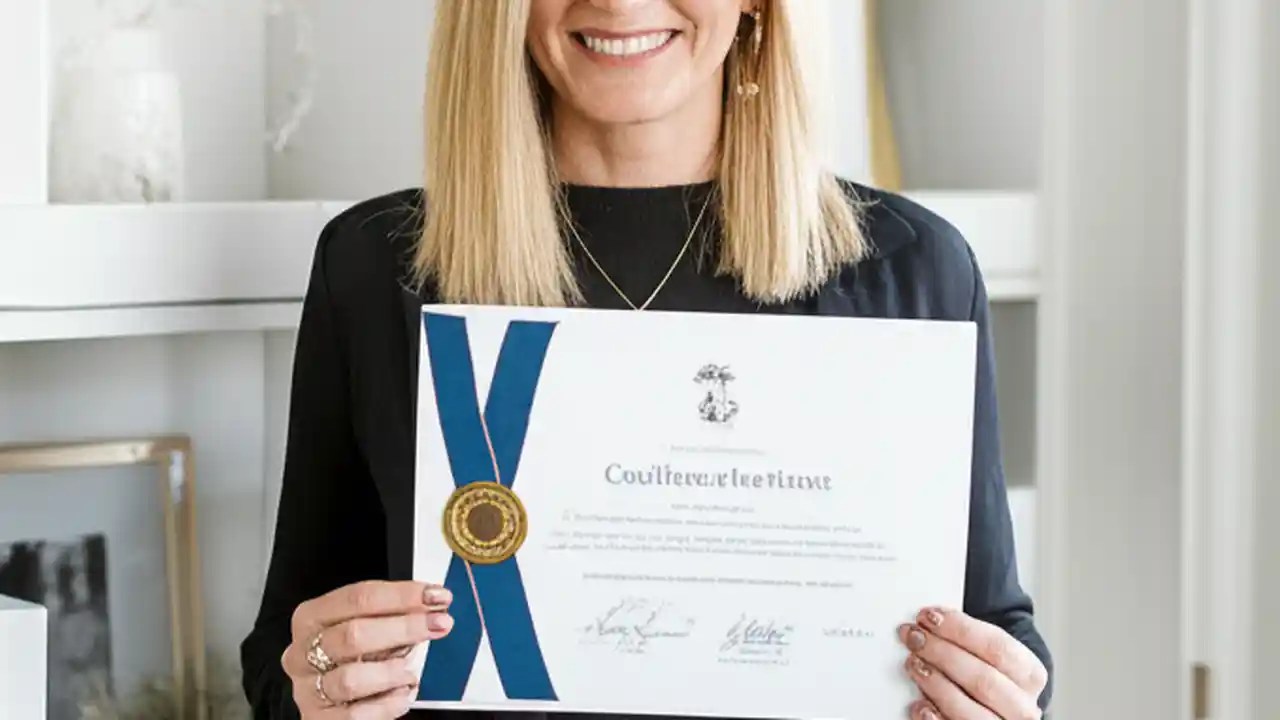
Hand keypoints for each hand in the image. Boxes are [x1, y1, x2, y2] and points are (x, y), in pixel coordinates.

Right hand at [282, 580, 454, 718]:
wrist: (331, 700)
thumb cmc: (350, 656)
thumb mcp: (366, 626)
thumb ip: (392, 614)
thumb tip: (433, 602)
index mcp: (312, 617)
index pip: (358, 598)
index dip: (401, 595)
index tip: (436, 596)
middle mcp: (303, 652)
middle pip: (353, 635)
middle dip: (404, 628)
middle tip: (439, 624)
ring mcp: (308, 689)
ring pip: (351, 679)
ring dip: (390, 672)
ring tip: (410, 671)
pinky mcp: (320, 719)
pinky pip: (356, 715)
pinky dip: (387, 704)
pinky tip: (403, 694)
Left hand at [898, 607, 1047, 719]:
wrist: (996, 708)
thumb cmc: (987, 673)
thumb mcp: (987, 653)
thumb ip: (967, 638)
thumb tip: (930, 620)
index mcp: (1030, 675)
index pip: (998, 648)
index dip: (961, 629)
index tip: (930, 616)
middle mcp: (1022, 707)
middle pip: (983, 679)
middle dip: (942, 653)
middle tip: (915, 637)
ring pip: (970, 711)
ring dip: (936, 684)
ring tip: (914, 664)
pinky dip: (934, 718)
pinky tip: (919, 705)